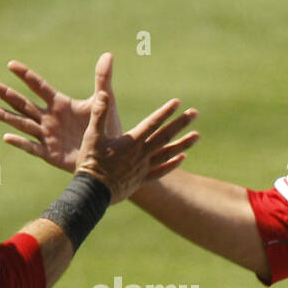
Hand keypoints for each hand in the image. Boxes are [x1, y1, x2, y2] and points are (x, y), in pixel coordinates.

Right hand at [0, 53, 121, 173]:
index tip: (11, 64)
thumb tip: (108, 54)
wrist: (108, 155)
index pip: (39, 86)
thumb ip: (103, 79)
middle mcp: (49, 118)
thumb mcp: (105, 101)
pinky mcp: (49, 153)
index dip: (26, 75)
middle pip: (24, 104)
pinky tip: (7, 137)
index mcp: (60, 104)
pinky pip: (32, 147)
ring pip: (22, 124)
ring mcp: (47, 135)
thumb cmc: (106, 125)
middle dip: (7, 94)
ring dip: (6, 117)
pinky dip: (20, 142)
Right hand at [74, 83, 197, 204]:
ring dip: (183, 144)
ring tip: (197, 136)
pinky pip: (161, 172)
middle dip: (180, 123)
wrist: (92, 193)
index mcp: (131, 142)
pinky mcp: (141, 180)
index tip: (177, 102)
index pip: (152, 123)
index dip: (165, 112)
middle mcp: (141, 154)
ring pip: (168, 154)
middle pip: (165, 136)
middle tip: (195, 113)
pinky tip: (182, 158)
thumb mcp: (92, 136)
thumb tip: (103, 95)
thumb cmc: (90, 163)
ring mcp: (143, 168)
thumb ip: (99, 114)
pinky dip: (173, 165)